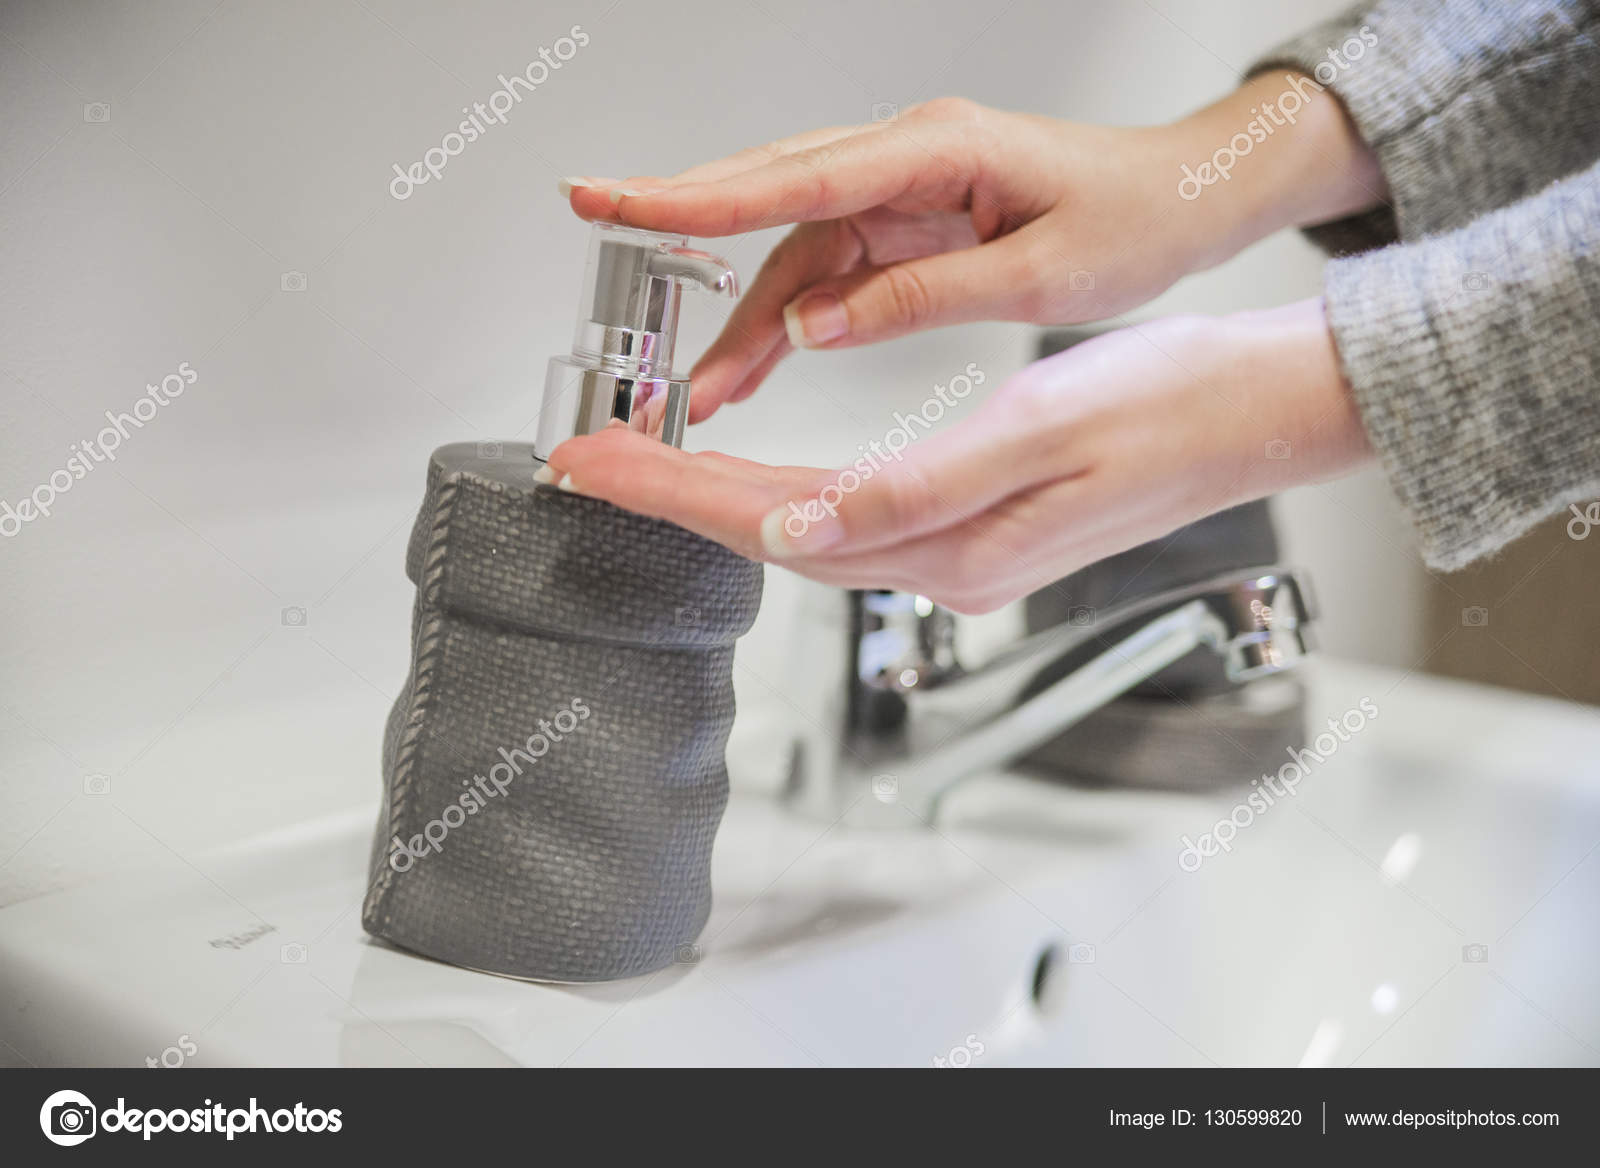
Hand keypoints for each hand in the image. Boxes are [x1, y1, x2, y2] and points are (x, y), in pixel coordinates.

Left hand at [538, 299, 1372, 611]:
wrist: (1248, 413)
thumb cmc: (1164, 408)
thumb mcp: (1036, 430)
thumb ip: (912, 489)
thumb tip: (793, 530)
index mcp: (949, 547)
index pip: (771, 520)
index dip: (673, 492)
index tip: (595, 465)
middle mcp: (943, 565)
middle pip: (771, 532)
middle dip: (673, 497)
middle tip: (592, 459)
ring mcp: (960, 555)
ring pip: (803, 529)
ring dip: (718, 497)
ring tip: (648, 463)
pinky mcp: (976, 531)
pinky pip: (849, 521)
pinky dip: (784, 496)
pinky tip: (759, 479)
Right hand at [563, 77, 1382, 421]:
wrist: (1182, 199)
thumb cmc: (1131, 219)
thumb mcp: (1037, 274)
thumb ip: (921, 297)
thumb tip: (816, 325)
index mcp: (937, 149)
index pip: (794, 176)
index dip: (696, 195)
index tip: (616, 199)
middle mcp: (905, 156)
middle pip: (769, 191)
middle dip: (679, 224)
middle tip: (594, 228)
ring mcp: (900, 187)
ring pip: (790, 244)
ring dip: (742, 316)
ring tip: (700, 394)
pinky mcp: (905, 220)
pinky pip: (825, 266)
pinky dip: (787, 318)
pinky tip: (757, 364)